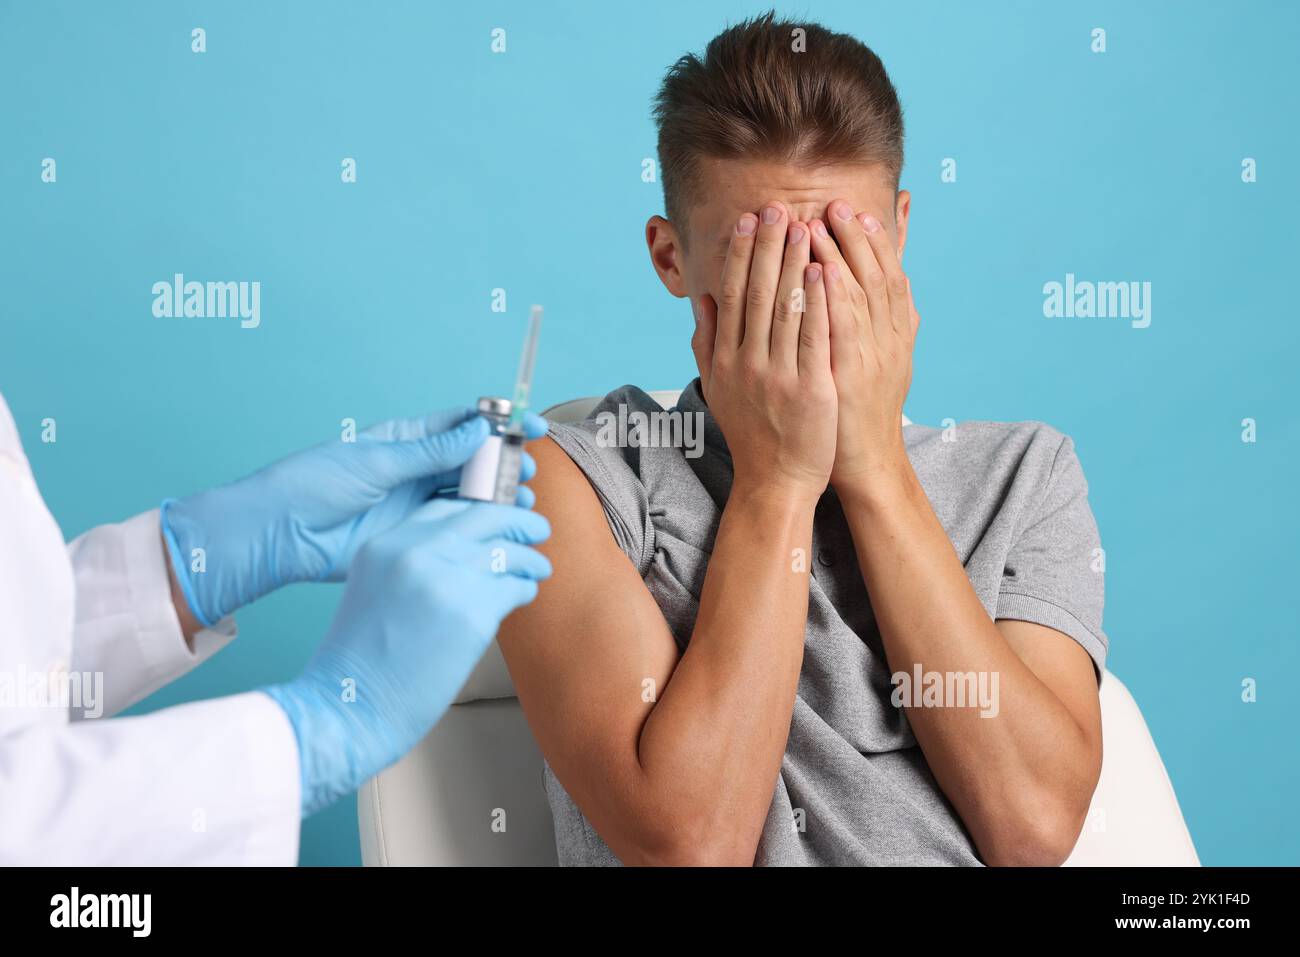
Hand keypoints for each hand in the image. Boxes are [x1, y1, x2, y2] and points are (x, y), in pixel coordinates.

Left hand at [161, 409, 547, 625]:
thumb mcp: (376, 461)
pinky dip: (480, 527)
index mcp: (405, 439)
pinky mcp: (413, 537)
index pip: (463, 424)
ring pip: (469, 496)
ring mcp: (416, 504)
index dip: (500, 424)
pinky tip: (500, 530)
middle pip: (473, 461)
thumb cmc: (314, 484)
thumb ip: (431, 451)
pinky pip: (455, 529)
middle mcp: (415, 469)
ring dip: (497, 498)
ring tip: (519, 504)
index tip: (531, 428)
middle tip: (525, 474)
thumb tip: (479, 430)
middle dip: (505, 465)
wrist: (280, 533)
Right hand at [263, 498, 551, 815]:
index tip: (501, 515)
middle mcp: (416, 552)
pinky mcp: (471, 614)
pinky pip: (514, 588)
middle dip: (518, 520)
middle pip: (484, 517)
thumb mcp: (373, 588)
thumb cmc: (361, 659)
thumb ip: (412, 561)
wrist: (350, 706)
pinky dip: (526, 589)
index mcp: (386, 543)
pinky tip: (525, 594)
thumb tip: (468, 551)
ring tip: (539, 566)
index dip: (481, 508)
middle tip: (536, 528)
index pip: (446, 507)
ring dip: (530, 558)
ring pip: (508, 551)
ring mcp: (445, 581)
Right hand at [691, 203, 837, 503]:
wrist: (775, 482)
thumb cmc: (752, 434)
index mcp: (725, 360)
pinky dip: (819, 301)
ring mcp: (778, 376)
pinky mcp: (810, 388)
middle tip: (776, 207)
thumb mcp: (719, 388)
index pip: (731, 296)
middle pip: (756, 293)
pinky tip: (824, 270)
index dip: (740, 255)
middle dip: (767, 247)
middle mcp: (747, 364)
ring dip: (794, 262)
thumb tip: (703, 301)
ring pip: (786, 309)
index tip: (747, 221)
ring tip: (803, 225)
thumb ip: (707, 343)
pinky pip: (814, 336)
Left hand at [808, 201, 920, 496]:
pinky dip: (836, 293)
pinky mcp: (852, 373)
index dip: (874, 242)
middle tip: (837, 202)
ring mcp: (873, 355)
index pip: (886, 275)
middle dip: (857, 237)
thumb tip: (874, 289)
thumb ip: (870, 323)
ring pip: (861, 294)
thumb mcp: (873, 359)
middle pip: (876, 275)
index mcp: (893, 333)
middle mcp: (889, 339)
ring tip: (820, 222)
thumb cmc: (858, 410)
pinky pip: (845, 326)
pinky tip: (823, 268)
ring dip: (842, 255)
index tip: (857, 210)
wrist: (864, 461)